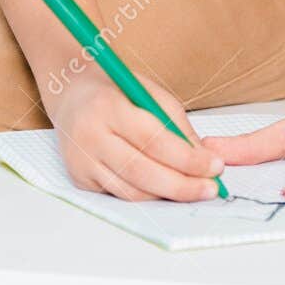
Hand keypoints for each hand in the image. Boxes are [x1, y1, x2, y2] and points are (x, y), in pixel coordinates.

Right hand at [50, 68, 224, 201]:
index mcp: (108, 106)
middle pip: (142, 171)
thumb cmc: (114, 89)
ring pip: (131, 191)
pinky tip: (166, 191)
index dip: (187, 158)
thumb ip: (175, 123)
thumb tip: (203, 157)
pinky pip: (119, 194)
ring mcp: (81, 161)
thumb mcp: (147, 91)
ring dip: (167, 195)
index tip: (215, 166)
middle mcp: (90, 136)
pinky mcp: (79, 179)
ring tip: (194, 191)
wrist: (70, 92)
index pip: (154, 139)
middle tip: (211, 188)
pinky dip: (146, 195)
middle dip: (182, 185)